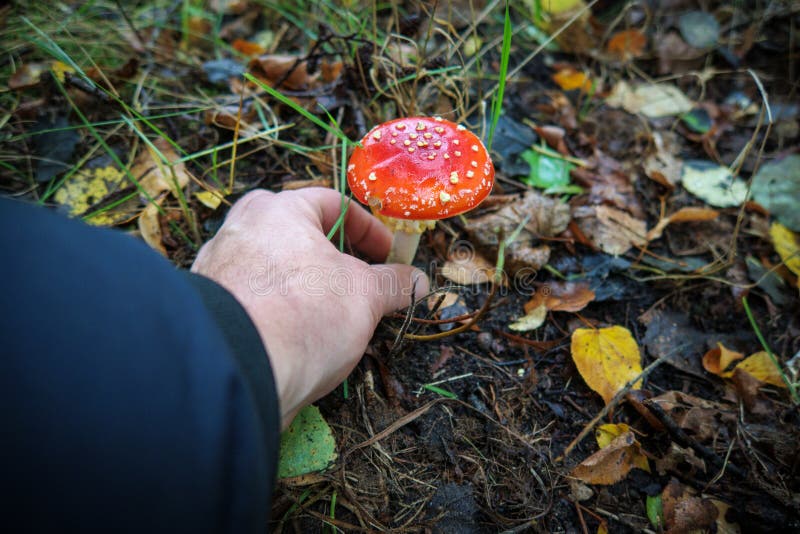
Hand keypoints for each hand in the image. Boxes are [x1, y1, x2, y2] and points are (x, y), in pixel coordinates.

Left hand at [191, 188, 428, 427]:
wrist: (233, 370)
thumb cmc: (305, 314)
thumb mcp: (364, 296)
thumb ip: (393, 284)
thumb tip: (418, 281)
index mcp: (278, 210)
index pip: (333, 202)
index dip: (370, 229)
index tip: (389, 256)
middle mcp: (241, 230)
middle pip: (300, 234)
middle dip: (336, 259)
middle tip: (360, 284)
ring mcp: (218, 269)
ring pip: (276, 267)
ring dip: (309, 286)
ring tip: (334, 317)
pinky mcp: (210, 309)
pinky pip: (256, 298)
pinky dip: (282, 310)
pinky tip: (299, 336)